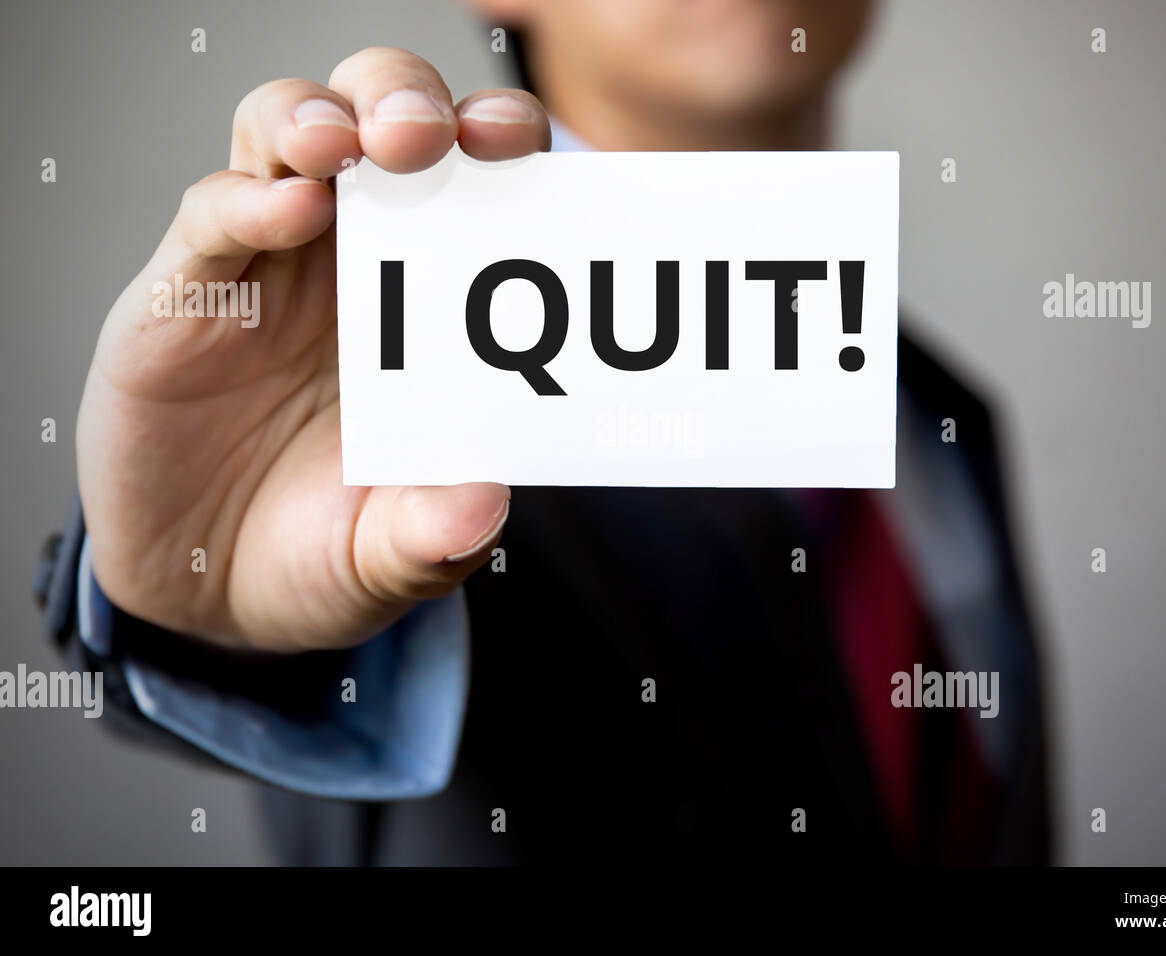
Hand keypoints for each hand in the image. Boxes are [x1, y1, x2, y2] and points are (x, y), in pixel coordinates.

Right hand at [77, 47, 549, 651]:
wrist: (210, 597)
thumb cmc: (322, 552)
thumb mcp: (391, 557)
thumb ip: (436, 534)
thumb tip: (483, 504)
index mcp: (427, 305)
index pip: (473, 186)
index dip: (503, 146)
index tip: (535, 148)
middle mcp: (352, 265)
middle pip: (380, 125)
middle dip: (414, 105)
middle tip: (440, 137)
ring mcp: (266, 271)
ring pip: (288, 136)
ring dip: (327, 120)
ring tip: (355, 146)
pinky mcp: (185, 296)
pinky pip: (211, 218)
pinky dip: (249, 202)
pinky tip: (290, 211)